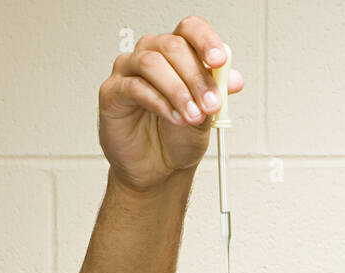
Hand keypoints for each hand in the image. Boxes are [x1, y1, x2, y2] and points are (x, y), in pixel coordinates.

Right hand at [97, 16, 244, 192]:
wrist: (159, 169)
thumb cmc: (178, 139)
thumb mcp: (207, 117)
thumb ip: (217, 94)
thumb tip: (232, 79)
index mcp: (177, 55)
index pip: (189, 30)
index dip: (205, 40)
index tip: (218, 61)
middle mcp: (151, 56)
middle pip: (172, 46)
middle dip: (196, 76)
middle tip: (210, 104)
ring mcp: (129, 71)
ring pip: (152, 63)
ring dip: (178, 90)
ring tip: (192, 115)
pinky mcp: (113, 92)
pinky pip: (135, 87)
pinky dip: (160, 102)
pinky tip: (174, 117)